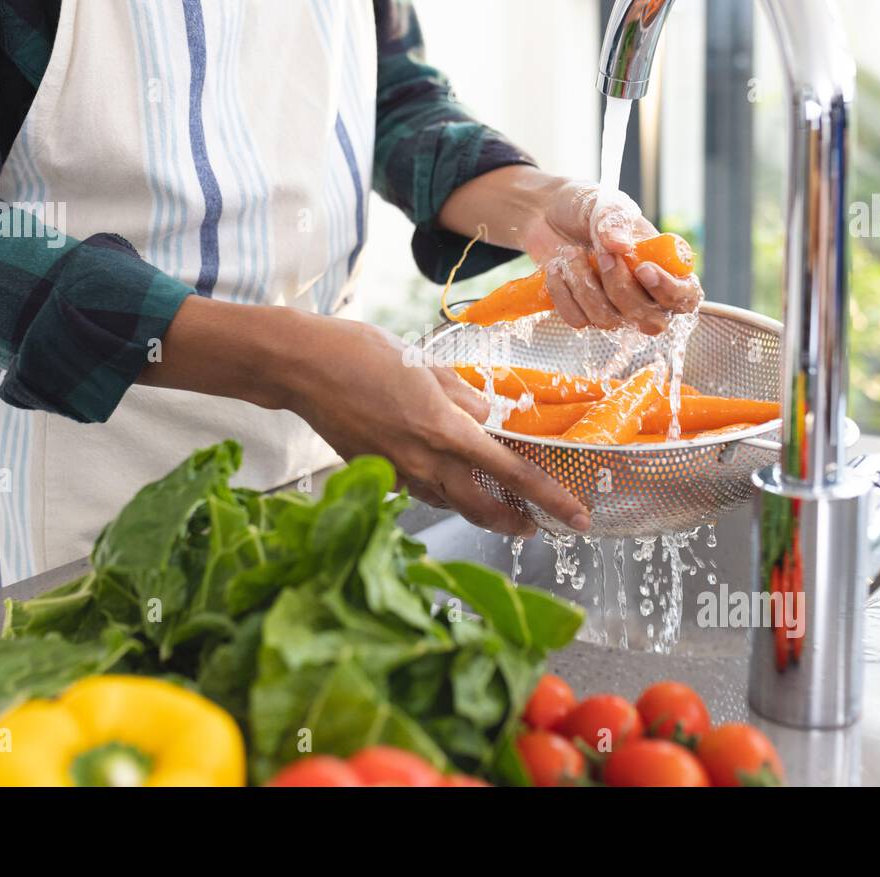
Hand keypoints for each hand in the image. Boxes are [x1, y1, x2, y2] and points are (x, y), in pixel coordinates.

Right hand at [282, 316, 589, 535]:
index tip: (577, 516)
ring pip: (447, 502)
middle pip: (482, 508)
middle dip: (513, 521)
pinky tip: (435, 472)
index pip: (512, 474)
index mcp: (446, 431)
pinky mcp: (373, 472)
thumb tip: (487, 416)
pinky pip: (415, 489)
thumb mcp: (425, 364)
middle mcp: (424, 461)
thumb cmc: (362, 354)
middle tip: (532, 525)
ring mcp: (396, 472)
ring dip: (473, 507)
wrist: (303, 368)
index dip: (550, 498)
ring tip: (490, 502)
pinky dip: (434, 487)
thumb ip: (462, 395)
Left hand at [527, 180, 701, 334]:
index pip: (685, 297)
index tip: (643, 269)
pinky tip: (558, 267)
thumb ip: (613, 219)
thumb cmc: (586, 208)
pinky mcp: (583, 313)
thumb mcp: (603, 203)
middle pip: (650, 321)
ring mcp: (614, 308)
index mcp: (663, 265)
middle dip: (622, 290)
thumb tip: (619, 245)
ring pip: (608, 321)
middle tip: (602, 255)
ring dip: (585, 285)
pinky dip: (563, 293)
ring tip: (570, 252)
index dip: (670, 292)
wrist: (546, 213)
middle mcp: (644, 293)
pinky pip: (578, 320)